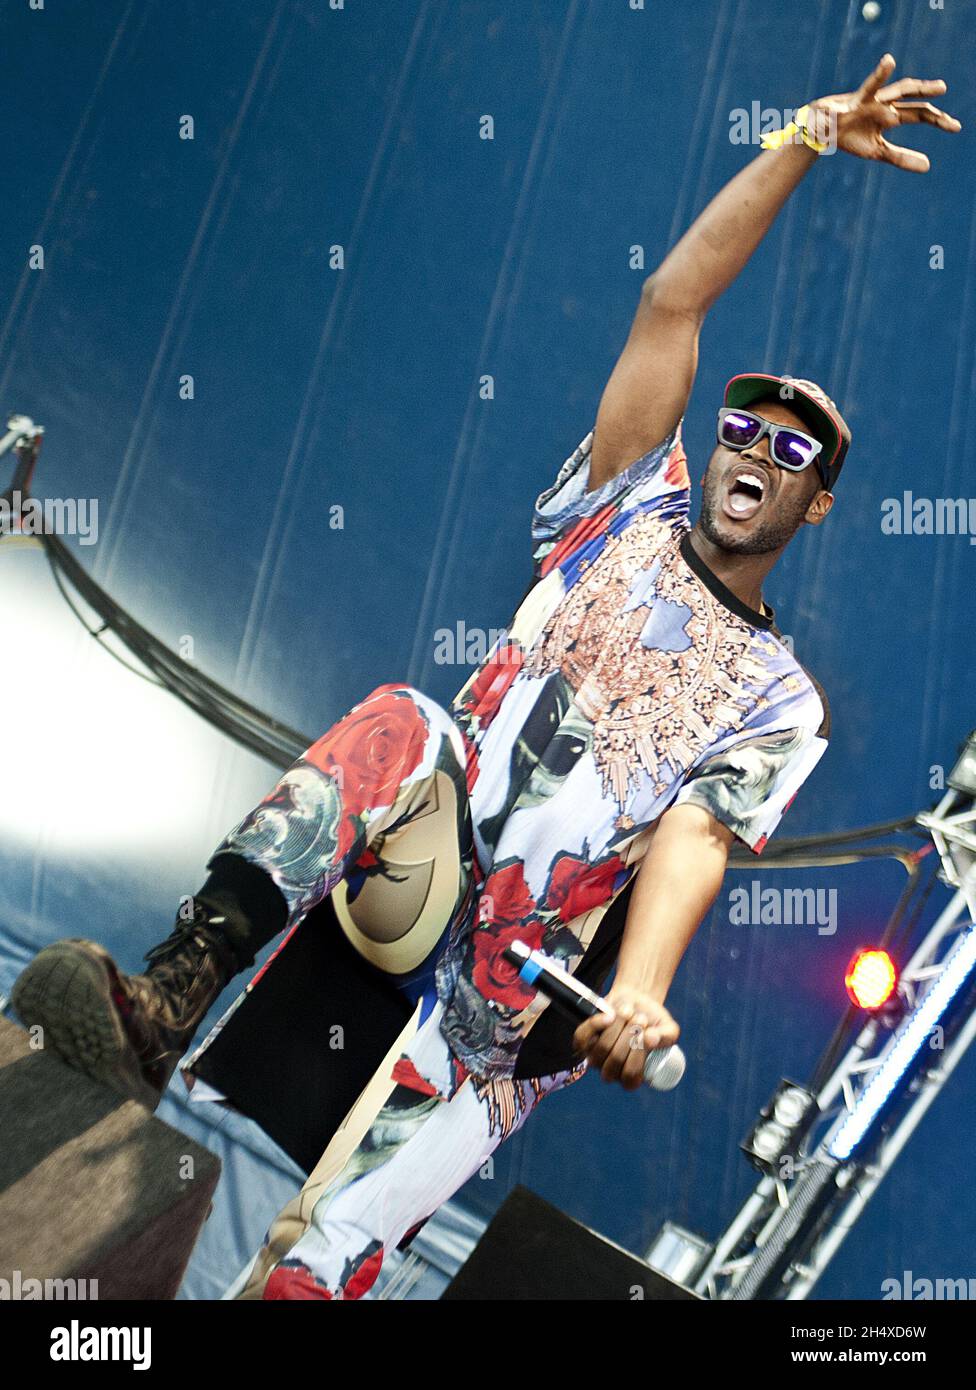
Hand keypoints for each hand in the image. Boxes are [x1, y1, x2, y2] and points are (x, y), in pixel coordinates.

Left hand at [571, 983, 679, 1091]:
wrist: (636, 1000)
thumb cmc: (653, 1021)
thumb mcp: (668, 1029)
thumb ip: (666, 1036)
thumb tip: (651, 1038)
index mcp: (632, 1077)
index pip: (630, 1076)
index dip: (637, 1055)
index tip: (645, 1033)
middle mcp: (612, 1071)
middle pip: (614, 1061)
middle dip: (629, 1035)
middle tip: (641, 1018)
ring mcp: (596, 1057)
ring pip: (600, 1048)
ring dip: (616, 1027)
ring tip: (628, 1011)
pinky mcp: (583, 1041)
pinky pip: (582, 1038)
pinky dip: (595, 1024)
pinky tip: (609, 1015)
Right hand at [810, 53, 960, 171]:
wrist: (823, 131)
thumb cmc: (851, 137)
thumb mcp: (878, 152)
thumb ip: (901, 157)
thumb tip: (928, 166)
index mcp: (890, 114)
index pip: (919, 113)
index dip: (938, 119)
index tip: (956, 127)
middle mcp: (879, 103)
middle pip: (904, 92)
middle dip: (921, 90)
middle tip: (942, 88)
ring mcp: (859, 103)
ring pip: (872, 85)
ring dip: (878, 74)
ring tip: (888, 61)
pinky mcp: (837, 108)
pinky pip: (836, 110)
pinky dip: (835, 114)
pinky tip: (834, 115)